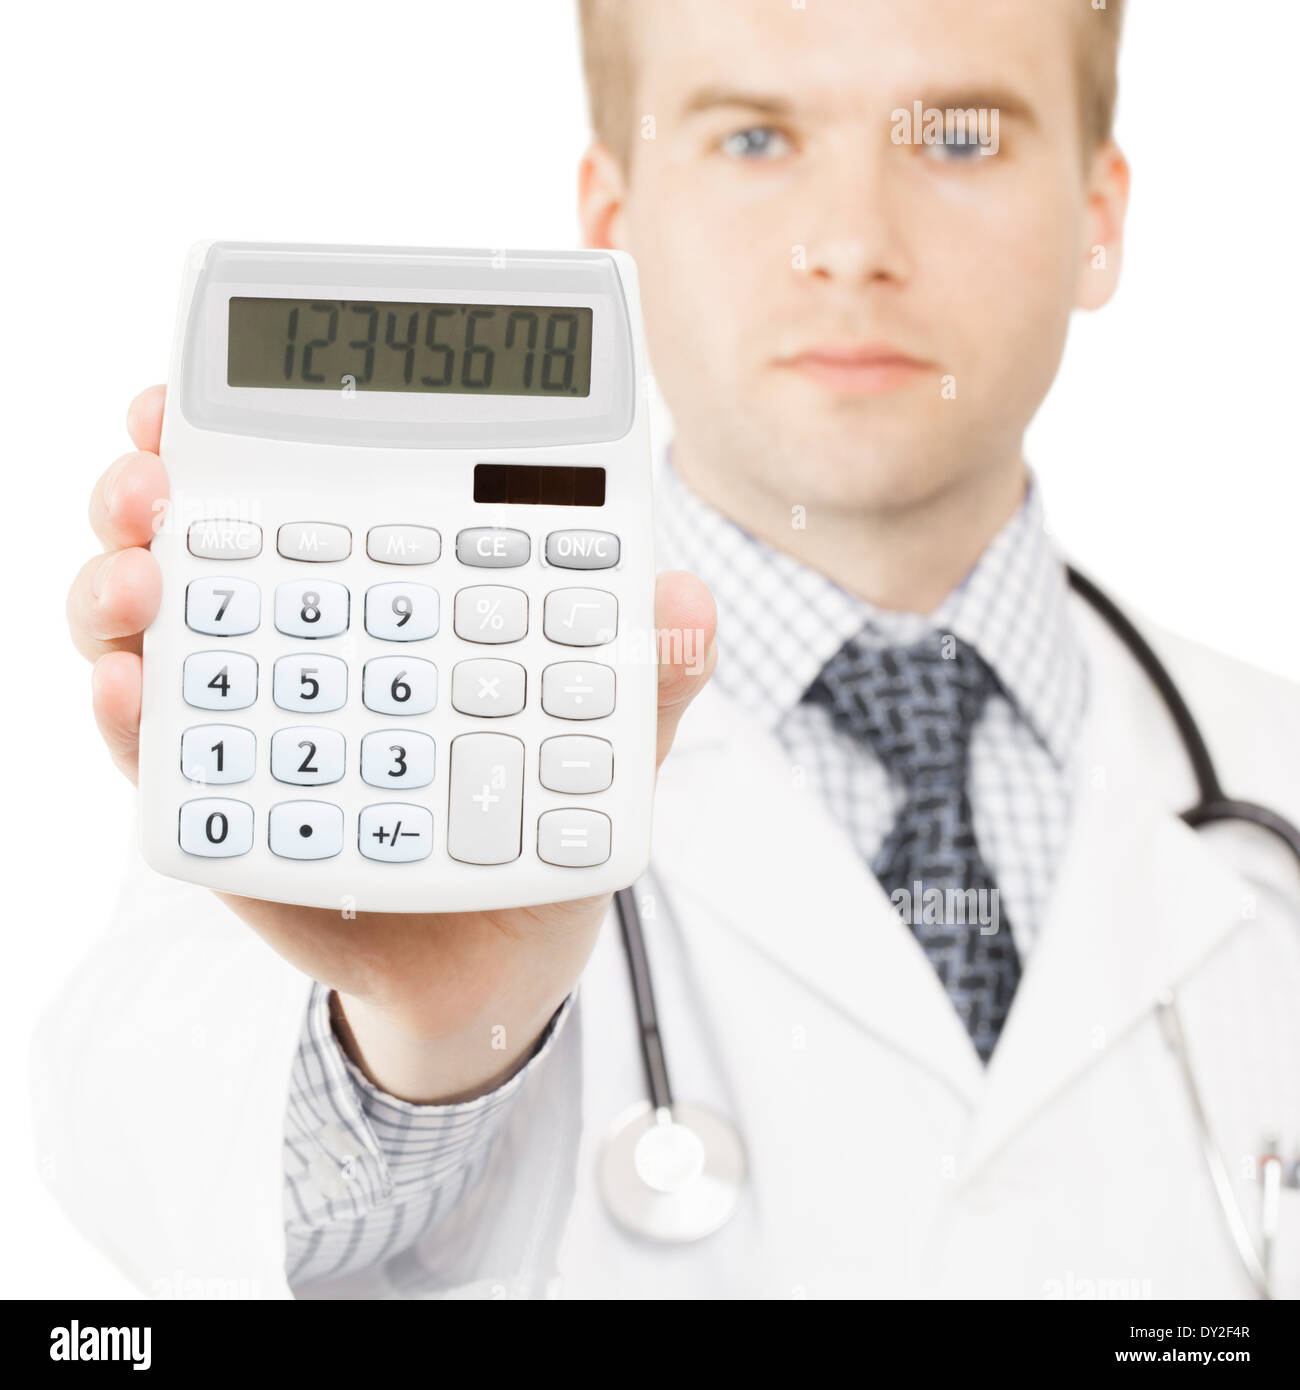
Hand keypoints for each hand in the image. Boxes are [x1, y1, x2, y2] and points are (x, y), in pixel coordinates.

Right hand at [68, 385, 717, 1101]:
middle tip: (152, 478)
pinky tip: (130, 690)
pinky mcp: (238, 816)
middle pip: (196, 548)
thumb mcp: (608, 736)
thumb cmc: (539, 820)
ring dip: (118, 595)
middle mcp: (302, 651)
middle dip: (151, 494)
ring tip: (136, 582)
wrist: (505, 960)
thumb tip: (689, 598)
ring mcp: (262, 729)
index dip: (239, 442)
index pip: (300, 498)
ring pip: (156, 642)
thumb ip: (648, 670)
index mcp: (382, 603)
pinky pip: (164, 768)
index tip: (192, 404)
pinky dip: (133, 725)